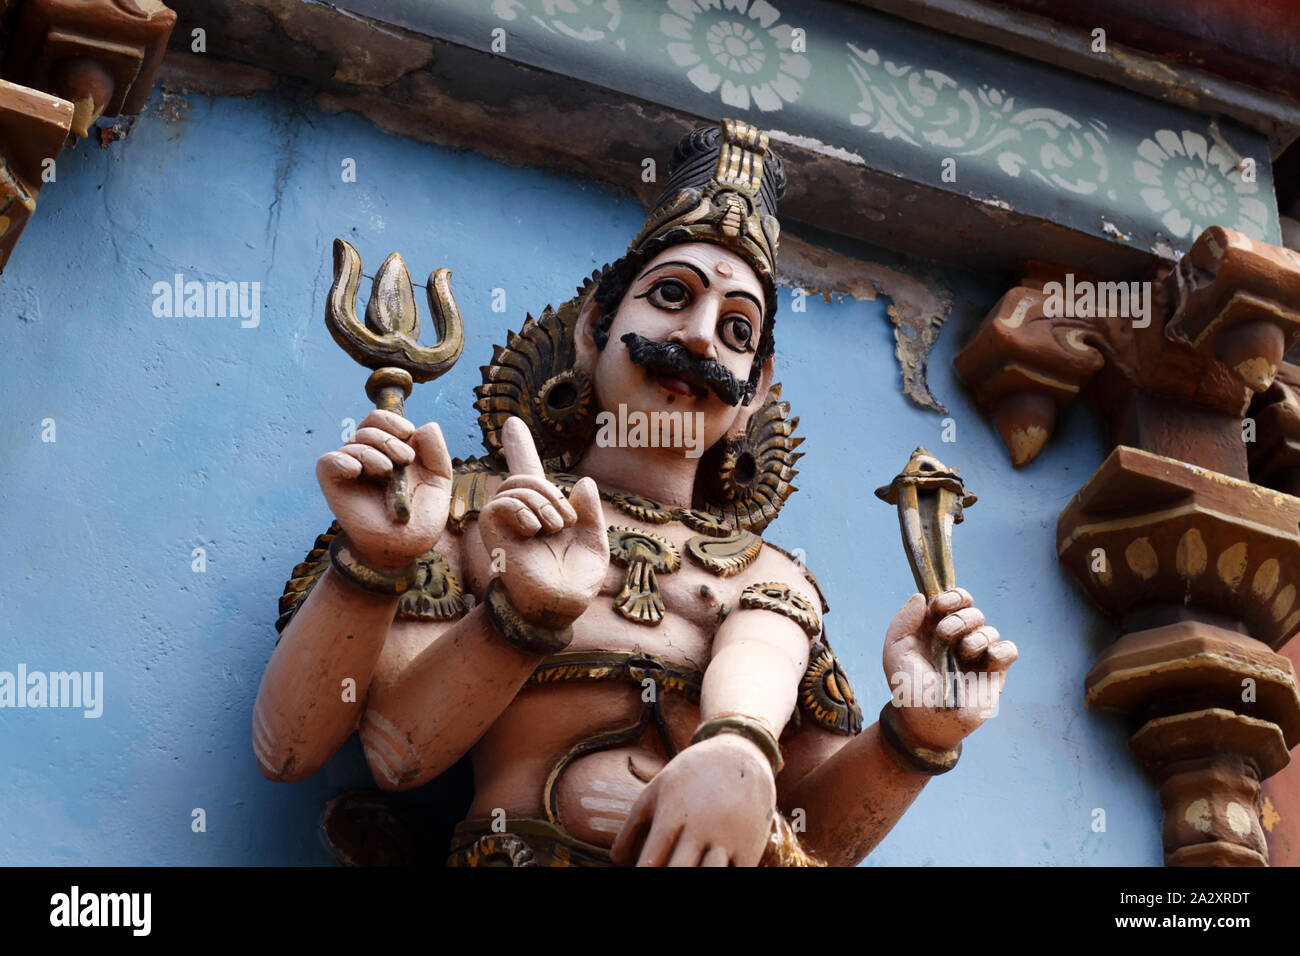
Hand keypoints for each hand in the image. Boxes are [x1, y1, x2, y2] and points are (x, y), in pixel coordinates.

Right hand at [315, 409, 453, 570]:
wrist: (403, 547)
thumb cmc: (419, 518)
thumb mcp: (437, 482)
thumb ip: (436, 453)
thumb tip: (427, 425)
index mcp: (389, 451)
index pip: (382, 419)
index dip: (393, 420)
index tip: (408, 434)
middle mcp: (367, 456)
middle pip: (368, 425)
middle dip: (388, 437)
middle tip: (405, 459)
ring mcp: (349, 470)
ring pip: (353, 441)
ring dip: (373, 451)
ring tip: (387, 471)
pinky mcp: (333, 485)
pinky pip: (327, 461)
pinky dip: (342, 460)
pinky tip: (357, 470)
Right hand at [478, 417, 607, 627]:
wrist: (558, 606)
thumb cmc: (575, 580)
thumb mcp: (594, 542)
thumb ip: (590, 513)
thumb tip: (583, 482)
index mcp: (544, 511)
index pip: (528, 470)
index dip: (520, 446)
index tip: (512, 423)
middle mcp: (521, 512)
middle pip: (526, 474)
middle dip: (550, 490)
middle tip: (564, 519)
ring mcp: (506, 522)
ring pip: (515, 484)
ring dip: (543, 502)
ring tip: (554, 528)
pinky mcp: (493, 532)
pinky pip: (501, 502)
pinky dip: (523, 510)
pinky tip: (534, 530)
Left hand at [610, 734, 774, 866]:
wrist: (741, 754)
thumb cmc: (690, 775)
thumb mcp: (656, 790)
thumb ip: (632, 827)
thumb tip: (617, 861)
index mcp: (674, 815)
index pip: (651, 861)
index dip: (643, 873)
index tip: (641, 874)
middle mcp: (701, 829)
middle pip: (679, 872)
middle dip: (668, 879)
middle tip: (662, 872)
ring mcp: (728, 840)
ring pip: (709, 876)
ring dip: (695, 878)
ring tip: (688, 868)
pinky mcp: (749, 849)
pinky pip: (736, 874)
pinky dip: (720, 876)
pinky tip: (707, 870)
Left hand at [882, 588, 1017, 750]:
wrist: (923, 722)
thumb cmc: (907, 687)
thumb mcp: (895, 651)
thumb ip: (903, 621)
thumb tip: (922, 596)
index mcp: (938, 628)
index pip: (955, 599)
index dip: (951, 597)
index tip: (939, 606)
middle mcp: (961, 638)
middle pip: (973, 611)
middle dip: (959, 619)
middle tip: (946, 635)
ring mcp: (979, 654)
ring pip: (990, 630)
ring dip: (975, 638)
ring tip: (962, 655)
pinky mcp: (995, 672)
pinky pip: (1009, 650)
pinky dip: (1001, 650)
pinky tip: (987, 659)